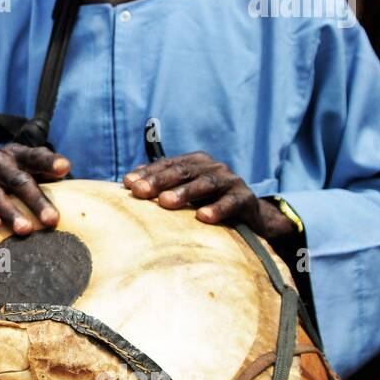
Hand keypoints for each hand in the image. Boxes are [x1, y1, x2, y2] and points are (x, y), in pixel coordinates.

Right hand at [0, 143, 71, 234]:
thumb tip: (80, 197)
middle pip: (20, 181)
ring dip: (11, 213)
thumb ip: (44, 177)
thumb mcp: (19, 171)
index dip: (50, 161)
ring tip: (25, 230)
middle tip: (52, 220)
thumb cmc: (0, 179)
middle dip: (37, 200)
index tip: (65, 168)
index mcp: (17, 155)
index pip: (36, 156)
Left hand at [122, 152, 295, 238]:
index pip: (168, 164)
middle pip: (183, 171)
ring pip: (205, 184)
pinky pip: (231, 203)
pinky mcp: (246, 199)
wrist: (251, 218)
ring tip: (165, 203)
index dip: (147, 172)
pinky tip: (203, 218)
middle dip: (159, 181)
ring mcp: (231, 181)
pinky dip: (217, 209)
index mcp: (196, 162)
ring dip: (184, 193)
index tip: (127, 183)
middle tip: (140, 192)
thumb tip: (128, 183)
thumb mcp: (186, 193)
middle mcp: (213, 167)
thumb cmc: (210, 204)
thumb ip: (162, 186)